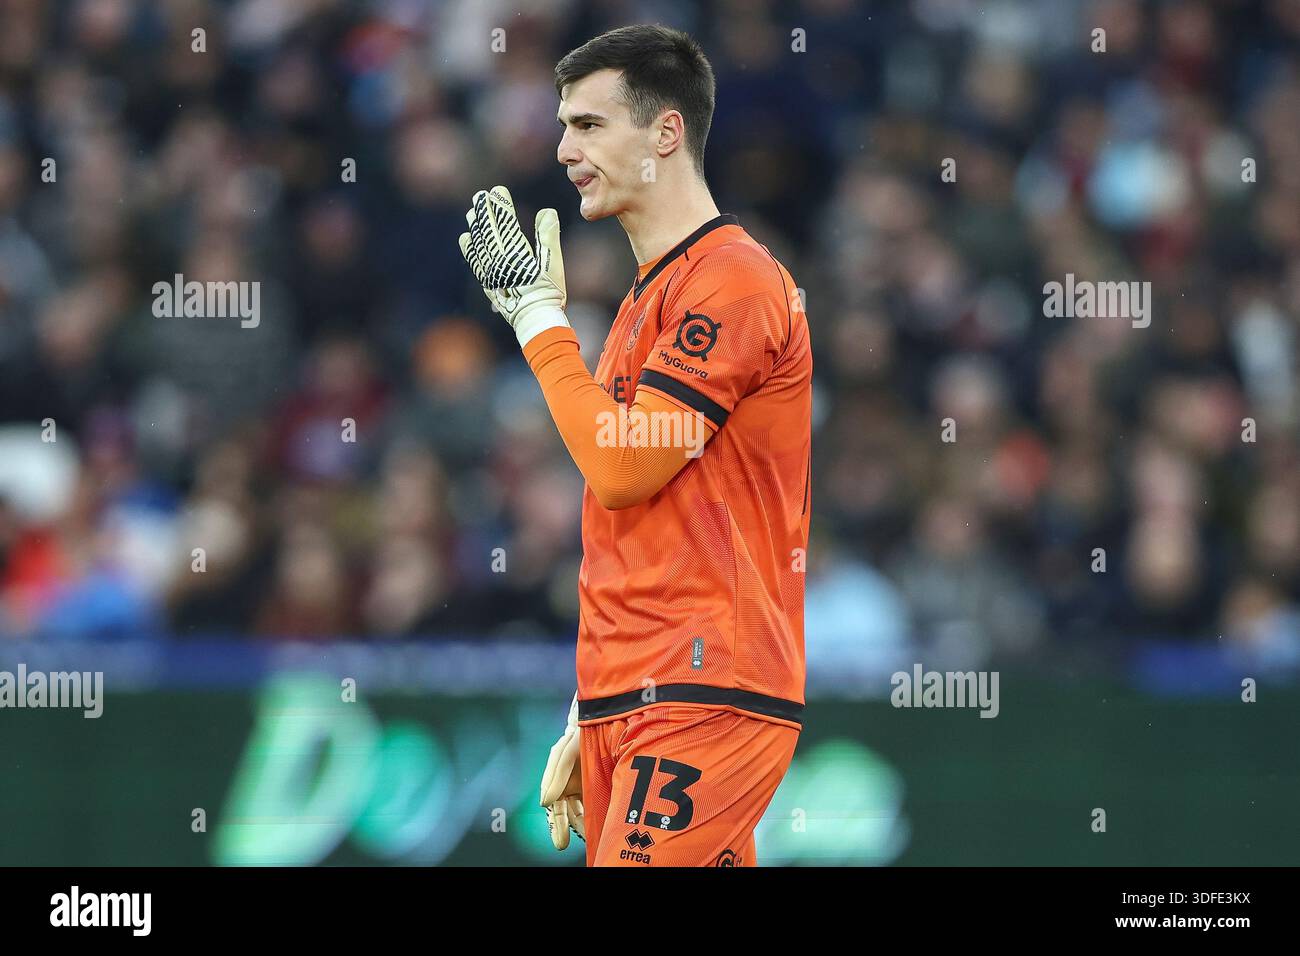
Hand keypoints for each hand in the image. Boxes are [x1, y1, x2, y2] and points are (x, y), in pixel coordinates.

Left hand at [458, 185, 570, 347]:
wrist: (535, 320)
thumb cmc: (549, 293)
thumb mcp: (554, 264)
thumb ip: (549, 236)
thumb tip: (546, 211)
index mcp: (517, 253)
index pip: (506, 223)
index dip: (502, 206)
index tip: (498, 191)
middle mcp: (500, 261)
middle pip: (490, 231)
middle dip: (484, 212)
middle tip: (480, 195)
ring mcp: (491, 272)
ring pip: (480, 244)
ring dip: (475, 226)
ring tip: (471, 212)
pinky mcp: (488, 282)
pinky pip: (475, 262)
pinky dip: (470, 248)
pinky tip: (466, 238)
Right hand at [538, 693, 583, 849]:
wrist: (601, 722)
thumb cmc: (578, 735)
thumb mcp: (566, 753)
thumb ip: (556, 776)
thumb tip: (545, 802)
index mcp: (556, 779)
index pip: (554, 806)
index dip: (556, 824)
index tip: (560, 841)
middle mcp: (567, 785)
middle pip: (564, 813)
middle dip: (563, 830)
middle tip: (563, 846)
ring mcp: (582, 786)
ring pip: (579, 812)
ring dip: (581, 825)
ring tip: (588, 837)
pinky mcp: (595, 785)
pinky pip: (592, 805)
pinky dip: (593, 816)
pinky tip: (598, 827)